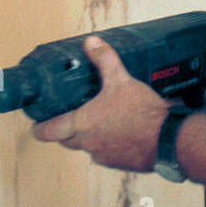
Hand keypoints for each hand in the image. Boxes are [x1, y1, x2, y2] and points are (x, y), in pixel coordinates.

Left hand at [32, 36, 169, 172]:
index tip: (37, 125)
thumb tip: (91, 42)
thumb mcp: (121, 80)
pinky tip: (122, 132)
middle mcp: (89, 144)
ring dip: (90, 137)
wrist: (169, 140)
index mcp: (83, 124)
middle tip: (69, 118)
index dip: (39, 128)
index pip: (49, 132)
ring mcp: (104, 156)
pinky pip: (107, 154)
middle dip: (65, 130)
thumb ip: (104, 59)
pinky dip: (110, 144)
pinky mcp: (120, 164)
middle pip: (66, 140)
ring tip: (102, 121)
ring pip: (88, 147)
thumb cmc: (142, 112)